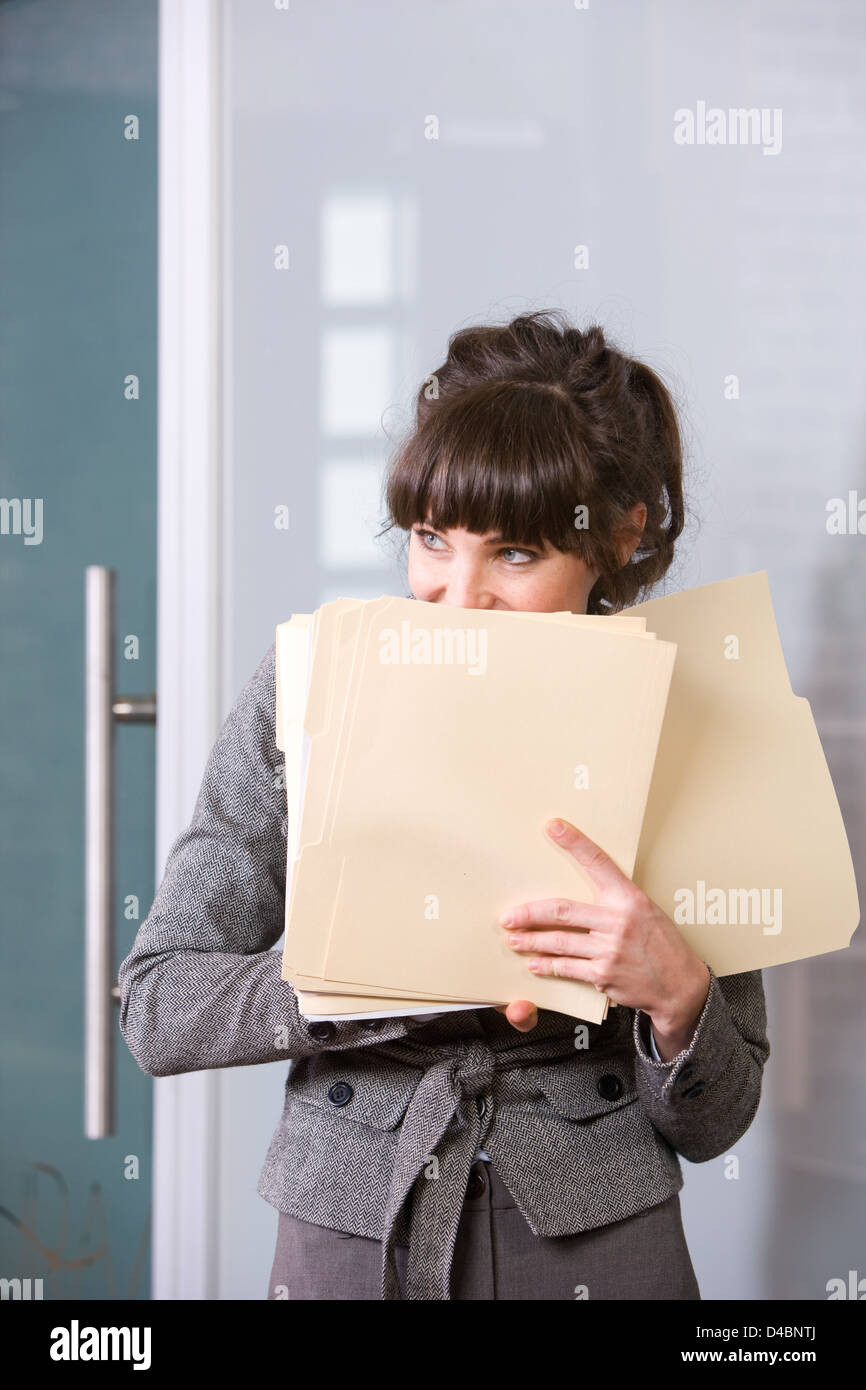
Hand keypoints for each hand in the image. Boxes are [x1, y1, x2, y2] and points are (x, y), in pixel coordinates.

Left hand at [499, 818, 710, 1054]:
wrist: (680, 985)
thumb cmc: (661, 944)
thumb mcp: (645, 911)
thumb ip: (616, 900)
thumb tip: (582, 887)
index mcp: (628, 898)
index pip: (598, 862)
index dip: (575, 843)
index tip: (553, 827)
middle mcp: (618, 921)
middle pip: (561, 911)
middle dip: (529, 914)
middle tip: (508, 916)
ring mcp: (609, 949)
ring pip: (559, 942)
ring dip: (531, 942)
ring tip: (513, 939)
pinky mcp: (604, 974)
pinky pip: (567, 968)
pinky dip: (547, 966)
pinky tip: (534, 963)